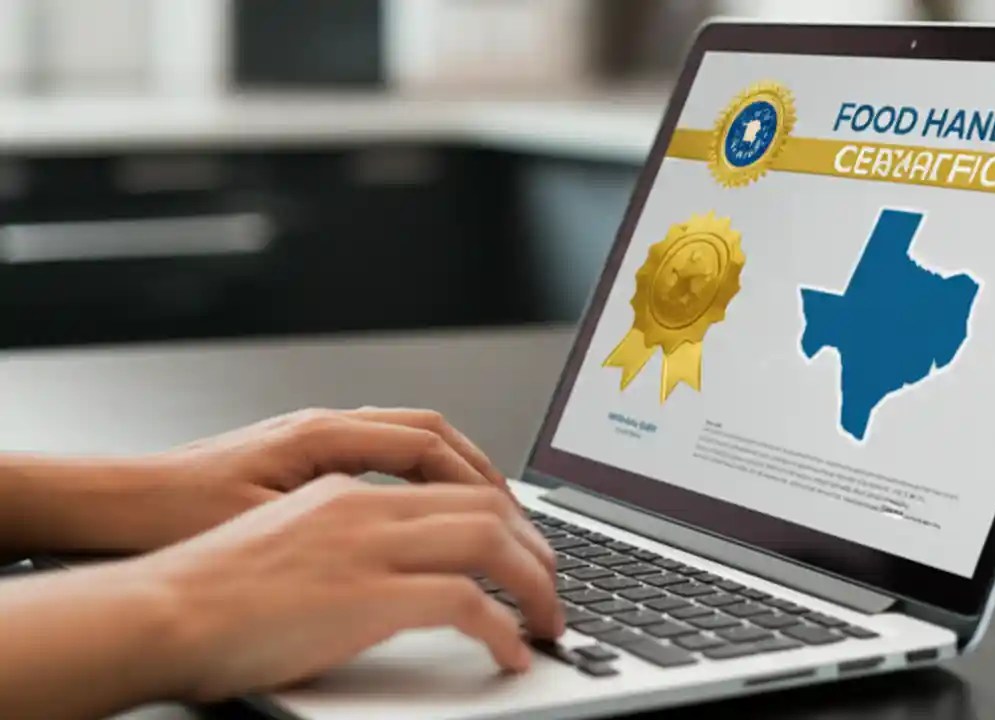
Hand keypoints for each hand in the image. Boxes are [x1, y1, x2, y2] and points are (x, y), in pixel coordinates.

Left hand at [8, 407, 516, 553]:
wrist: (118, 503)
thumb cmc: (176, 514)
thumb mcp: (266, 529)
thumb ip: (340, 531)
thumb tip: (406, 550)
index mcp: (322, 435)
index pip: (427, 446)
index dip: (477, 483)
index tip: (509, 521)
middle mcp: (325, 426)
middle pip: (432, 434)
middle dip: (484, 475)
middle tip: (519, 519)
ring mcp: (317, 439)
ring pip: (411, 441)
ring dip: (457, 475)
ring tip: (492, 515)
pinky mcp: (306, 460)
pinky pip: (385, 456)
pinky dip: (422, 480)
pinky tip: (430, 510)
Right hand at [135, 475, 562, 700]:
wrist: (156, 611)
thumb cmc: (205, 590)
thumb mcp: (286, 541)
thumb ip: (341, 542)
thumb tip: (383, 572)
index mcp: (346, 490)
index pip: (454, 485)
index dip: (505, 516)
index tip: (524, 548)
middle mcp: (365, 506)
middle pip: (487, 505)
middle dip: (535, 546)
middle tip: (553, 584)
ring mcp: (368, 547)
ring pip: (489, 542)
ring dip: (534, 583)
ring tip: (549, 619)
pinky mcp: (365, 596)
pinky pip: (464, 603)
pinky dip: (502, 627)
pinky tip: (512, 651)